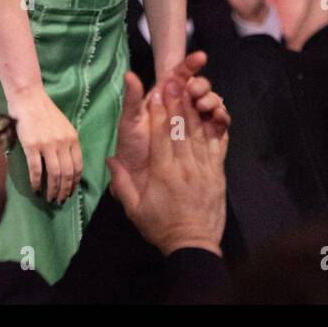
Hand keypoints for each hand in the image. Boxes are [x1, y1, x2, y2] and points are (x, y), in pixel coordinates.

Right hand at [8, 87, 81, 202]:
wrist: (29, 98)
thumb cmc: (45, 112)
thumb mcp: (64, 126)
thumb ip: (68, 143)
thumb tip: (68, 165)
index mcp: (73, 138)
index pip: (78, 166)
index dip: (75, 182)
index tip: (71, 192)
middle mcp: (63, 143)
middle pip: (67, 174)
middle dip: (64, 190)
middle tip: (59, 200)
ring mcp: (47, 145)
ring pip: (54, 174)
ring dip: (52, 190)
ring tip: (49, 198)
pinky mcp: (31, 146)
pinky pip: (36, 170)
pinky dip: (37, 183)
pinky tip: (36, 190)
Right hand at [107, 76, 227, 255]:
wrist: (193, 245)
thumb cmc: (161, 227)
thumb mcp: (135, 209)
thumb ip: (122, 183)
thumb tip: (110, 160)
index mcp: (163, 172)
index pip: (160, 135)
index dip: (158, 112)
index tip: (155, 92)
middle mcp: (184, 166)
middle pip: (180, 128)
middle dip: (176, 102)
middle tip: (173, 81)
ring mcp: (203, 168)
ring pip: (198, 133)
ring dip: (194, 109)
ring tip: (192, 88)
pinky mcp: (217, 172)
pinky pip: (217, 145)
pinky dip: (215, 127)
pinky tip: (213, 111)